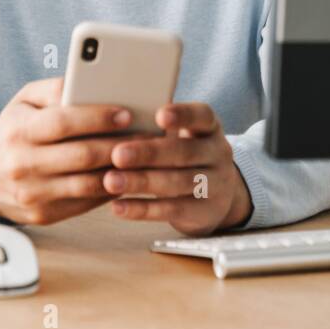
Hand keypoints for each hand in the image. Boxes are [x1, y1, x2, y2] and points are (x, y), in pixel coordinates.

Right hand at [0, 77, 153, 225]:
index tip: (126, 114)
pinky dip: (109, 189)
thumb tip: (89, 83)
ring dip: (121, 171)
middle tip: (147, 136)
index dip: (97, 118)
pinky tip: (125, 175)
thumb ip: (55, 89)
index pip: (63, 122)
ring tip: (142, 156)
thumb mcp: (25, 101)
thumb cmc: (14, 131)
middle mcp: (22, 164)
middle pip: (81, 155)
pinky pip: (85, 202)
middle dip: (119, 145)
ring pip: (88, 184)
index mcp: (19, 130)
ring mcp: (32, 193)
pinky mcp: (43, 215)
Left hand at [104, 102, 253, 235]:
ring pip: (176, 183)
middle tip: (117, 154)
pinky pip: (171, 210)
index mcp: (210, 128)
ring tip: (110, 181)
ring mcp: (215, 185)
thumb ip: (158, 129)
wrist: (219, 196)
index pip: (202, 116)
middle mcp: (217, 154)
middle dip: (149, 153)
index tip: (159, 115)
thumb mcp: (184, 137)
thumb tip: (115, 119)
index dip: (183, 115)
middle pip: (184, 152)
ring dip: (140, 182)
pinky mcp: (204, 213)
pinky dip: (142, 209)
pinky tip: (118, 207)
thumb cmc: (185, 155)